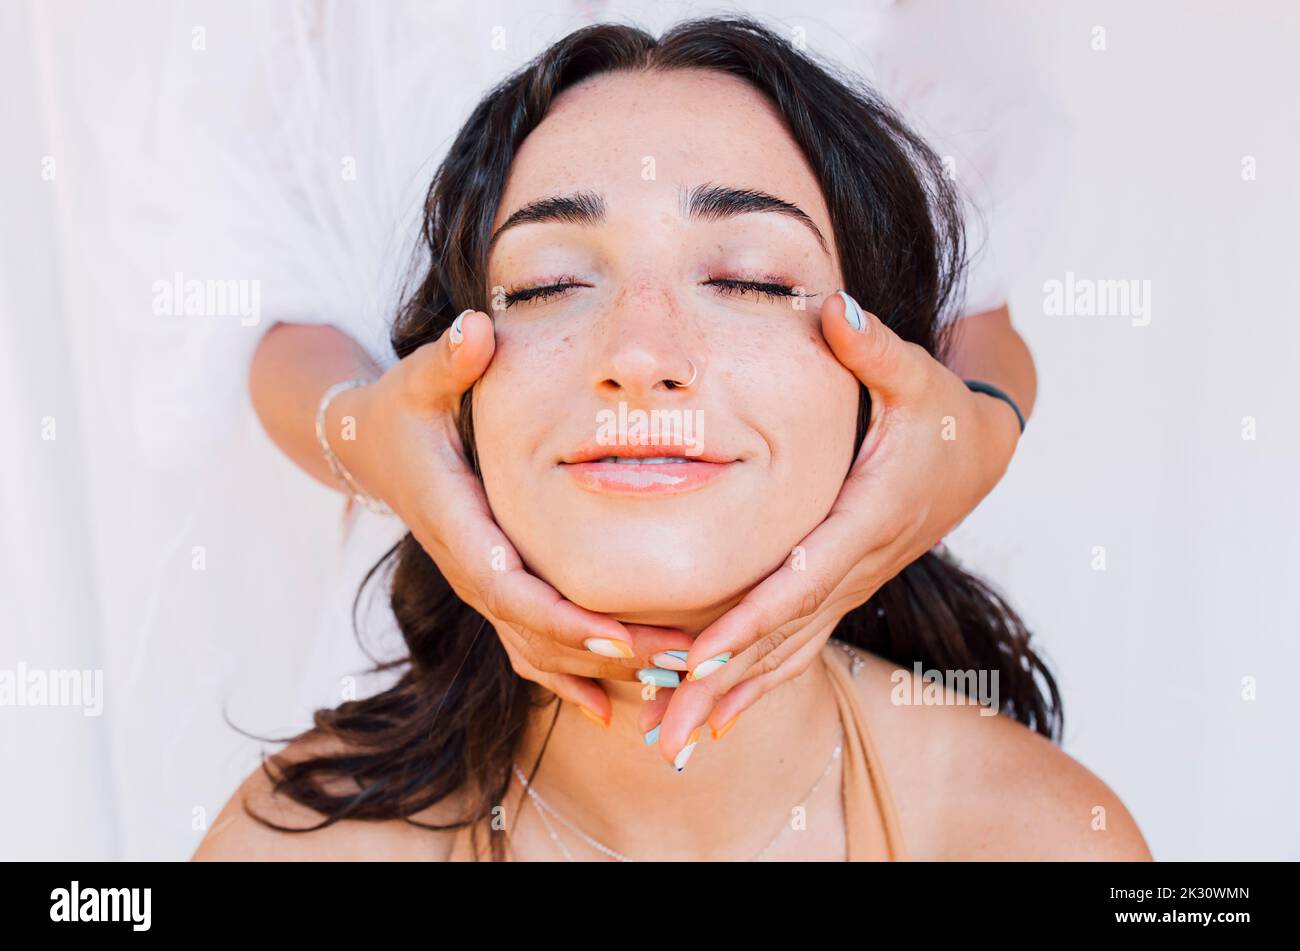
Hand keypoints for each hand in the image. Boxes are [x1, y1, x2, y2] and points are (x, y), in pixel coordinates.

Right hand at [329, 310, 691, 724]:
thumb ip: (449, 361)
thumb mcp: (418, 379)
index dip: (558, 616)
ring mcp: (478, 584)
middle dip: (604, 652)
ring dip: (600, 672)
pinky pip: (527, 647)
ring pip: (533, 648)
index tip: (616, 635)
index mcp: (455, 519)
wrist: (372, 448)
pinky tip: (615, 706)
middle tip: (678, 661)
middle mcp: (466, 564)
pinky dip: (569, 679)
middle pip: (533, 629)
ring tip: (670, 684)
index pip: (506, 584)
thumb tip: (475, 329)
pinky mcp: (491, 589)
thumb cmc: (405, 409)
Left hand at [644, 291, 1022, 764]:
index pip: (799, 579)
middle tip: (663, 735)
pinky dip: (755, 687)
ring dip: (729, 701)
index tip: (698, 657)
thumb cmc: (939, 411)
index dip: (750, 620)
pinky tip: (715, 720)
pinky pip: (796, 650)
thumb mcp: (916, 374)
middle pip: (781, 638)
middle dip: (720, 686)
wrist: (976, 451)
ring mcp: (848, 585)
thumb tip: (835, 308)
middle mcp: (854, 566)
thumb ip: (875, 346)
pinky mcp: (839, 589)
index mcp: (865, 519)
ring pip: (785, 656)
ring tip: (673, 746)